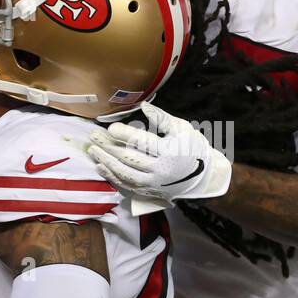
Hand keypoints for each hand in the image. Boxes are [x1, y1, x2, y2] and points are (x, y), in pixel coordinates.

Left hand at [86, 102, 231, 208]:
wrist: (204, 178)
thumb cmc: (193, 148)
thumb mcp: (182, 129)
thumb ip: (162, 118)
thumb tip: (143, 106)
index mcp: (170, 151)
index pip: (143, 142)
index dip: (125, 134)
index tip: (111, 128)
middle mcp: (160, 169)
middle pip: (129, 157)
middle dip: (109, 146)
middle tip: (93, 136)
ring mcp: (154, 183)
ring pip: (125, 173)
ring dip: (106, 161)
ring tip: (93, 150)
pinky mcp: (149, 191)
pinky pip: (127, 185)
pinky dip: (112, 176)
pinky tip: (100, 167)